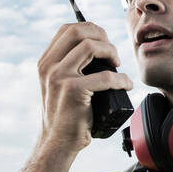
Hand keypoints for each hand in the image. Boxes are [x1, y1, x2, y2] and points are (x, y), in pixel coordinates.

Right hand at [36, 22, 132, 151]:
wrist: (58, 142)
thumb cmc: (67, 115)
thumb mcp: (61, 84)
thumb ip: (72, 65)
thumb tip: (100, 47)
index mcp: (46, 62)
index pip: (68, 29)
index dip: (91, 29)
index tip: (104, 42)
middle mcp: (49, 66)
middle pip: (78, 31)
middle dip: (102, 36)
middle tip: (113, 54)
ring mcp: (59, 77)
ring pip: (91, 47)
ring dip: (112, 52)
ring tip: (118, 66)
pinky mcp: (72, 90)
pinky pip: (105, 76)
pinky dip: (121, 79)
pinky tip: (126, 85)